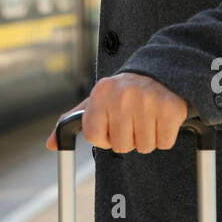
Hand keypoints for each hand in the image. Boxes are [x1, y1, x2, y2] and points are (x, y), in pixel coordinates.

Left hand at [45, 73, 190, 152]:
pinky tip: (160, 119)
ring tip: (147, 118)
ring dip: (147, 138)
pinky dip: (164, 136)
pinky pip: (164, 143)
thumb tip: (52, 143)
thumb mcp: (97, 101)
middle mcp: (122, 96)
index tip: (111, 127)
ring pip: (144, 147)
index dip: (104, 138)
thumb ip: (73, 120)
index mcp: (101, 93)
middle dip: (128, 138)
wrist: (159, 74)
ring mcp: (147, 101)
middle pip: (121, 146)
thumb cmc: (124, 93)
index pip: (94, 137)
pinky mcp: (169, 109)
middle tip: (133, 120)